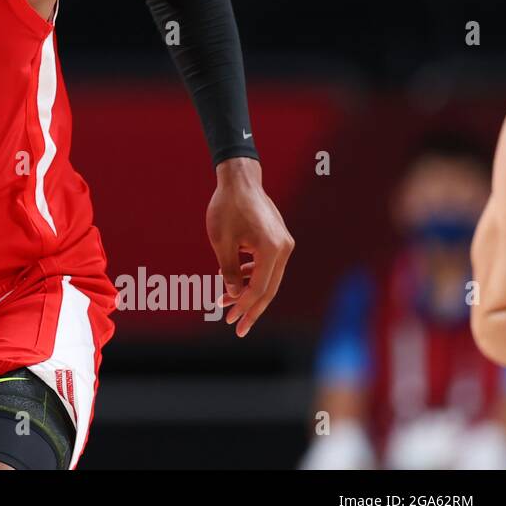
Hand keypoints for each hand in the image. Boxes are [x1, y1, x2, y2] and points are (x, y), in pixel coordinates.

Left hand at [207, 157, 294, 336]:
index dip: (244, 307)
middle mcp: (284, 248)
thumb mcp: (221, 242)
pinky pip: (267, 265)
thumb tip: (234, 295)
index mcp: (272, 249)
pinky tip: (233, 279)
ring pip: (268, 278)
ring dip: (248, 291)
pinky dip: (251, 275)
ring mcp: (284, 243)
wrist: (240, 179)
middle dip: (250, 308)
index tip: (230, 321)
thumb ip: (229, 271)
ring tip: (224, 301)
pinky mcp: (279, 239)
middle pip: (269, 288)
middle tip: (235, 326)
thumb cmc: (227, 207)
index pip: (259, 289)